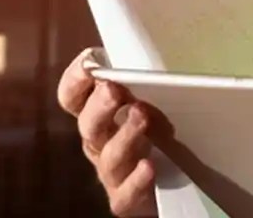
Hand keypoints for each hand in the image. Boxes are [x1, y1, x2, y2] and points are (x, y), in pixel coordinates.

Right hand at [56, 47, 159, 216]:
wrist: (179, 184)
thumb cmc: (164, 132)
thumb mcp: (155, 102)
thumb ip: (148, 83)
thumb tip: (156, 53)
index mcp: (100, 116)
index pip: (73, 98)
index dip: (75, 81)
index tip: (89, 63)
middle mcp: (100, 143)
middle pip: (88, 125)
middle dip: (99, 106)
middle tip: (114, 90)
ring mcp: (112, 173)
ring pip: (108, 157)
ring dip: (123, 136)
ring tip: (142, 116)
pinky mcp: (128, 200)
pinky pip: (124, 194)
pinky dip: (135, 180)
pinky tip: (149, 166)